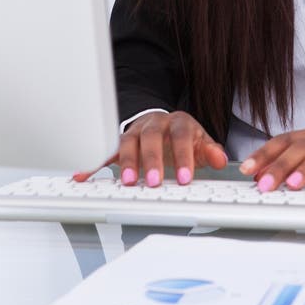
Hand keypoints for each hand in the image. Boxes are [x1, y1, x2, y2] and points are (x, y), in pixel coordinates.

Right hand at [73, 111, 226, 186]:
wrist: (164, 125)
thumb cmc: (183, 137)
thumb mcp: (201, 142)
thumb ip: (211, 150)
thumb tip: (221, 159)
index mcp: (178, 122)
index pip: (181, 135)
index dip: (183, 156)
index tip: (185, 178)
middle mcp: (154, 124)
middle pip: (151, 137)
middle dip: (152, 159)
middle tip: (154, 182)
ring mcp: (135, 132)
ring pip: (127, 142)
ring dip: (127, 162)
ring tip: (128, 182)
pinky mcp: (119, 143)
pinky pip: (105, 151)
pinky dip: (94, 163)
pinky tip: (83, 175)